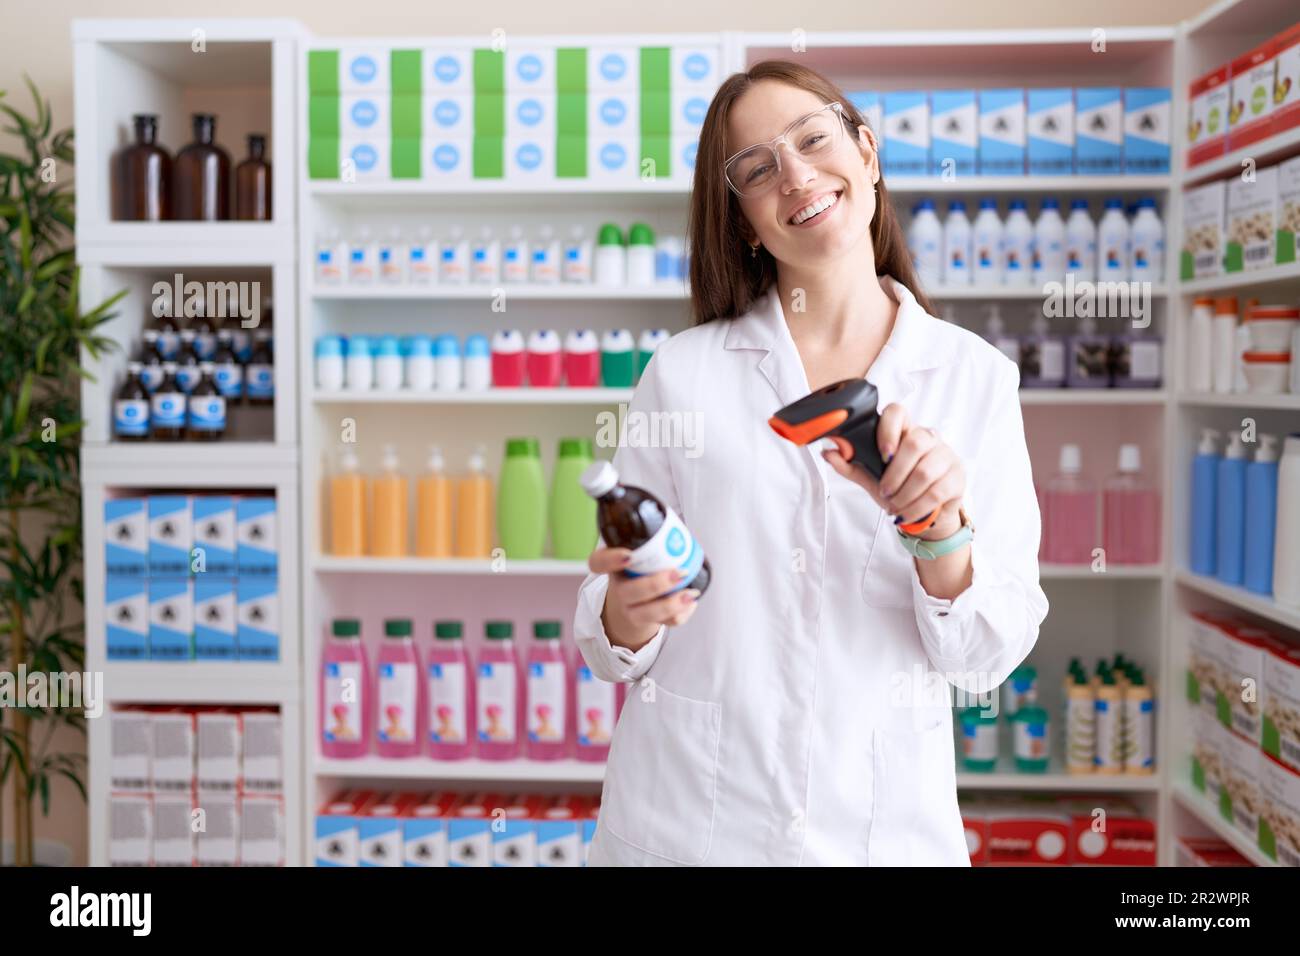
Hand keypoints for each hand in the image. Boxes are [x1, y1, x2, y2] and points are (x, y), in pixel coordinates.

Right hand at [589, 546, 699, 649]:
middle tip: (679, 572)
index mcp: (614, 567)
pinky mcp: (646, 623)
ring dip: (671, 604)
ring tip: (691, 592)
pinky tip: (691, 602)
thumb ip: (651, 540)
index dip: (610, 560)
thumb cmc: (641, 572)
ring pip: (646, 614)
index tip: (628, 555)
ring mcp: (631, 609)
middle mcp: (619, 590)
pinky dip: (682, 614)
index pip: (598, 563)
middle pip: (628, 592)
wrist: (633, 605)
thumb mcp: (639, 555)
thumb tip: (679, 525)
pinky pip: (665, 623)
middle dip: (656, 584)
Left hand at [822, 402, 965, 540]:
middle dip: (895, 473)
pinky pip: (937, 491)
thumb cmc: (899, 488)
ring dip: (905, 494)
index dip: (888, 430)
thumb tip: (829, 452)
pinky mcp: (958, 477)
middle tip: (885, 490)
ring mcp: (946, 455)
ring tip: (895, 505)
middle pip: (916, 442)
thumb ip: (851, 465)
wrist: (926, 512)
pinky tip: (907, 513)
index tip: (882, 454)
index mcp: (905, 430)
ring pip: (925, 471)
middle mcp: (929, 437)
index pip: (898, 412)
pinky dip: (917, 506)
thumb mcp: (872, 477)